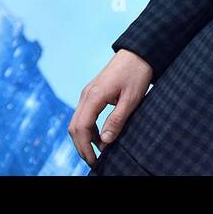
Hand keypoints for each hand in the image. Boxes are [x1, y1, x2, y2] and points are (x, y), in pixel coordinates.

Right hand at [69, 49, 152, 167]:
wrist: (138, 52)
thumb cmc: (137, 73)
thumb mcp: (132, 99)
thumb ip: (117, 120)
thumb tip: (104, 142)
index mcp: (94, 96)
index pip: (81, 128)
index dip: (85, 148)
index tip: (94, 162)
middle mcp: (86, 94)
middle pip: (74, 127)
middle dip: (81, 147)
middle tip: (94, 162)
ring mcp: (88, 93)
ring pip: (77, 121)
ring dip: (84, 139)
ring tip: (98, 152)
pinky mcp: (92, 93)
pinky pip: (84, 115)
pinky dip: (88, 129)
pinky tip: (100, 137)